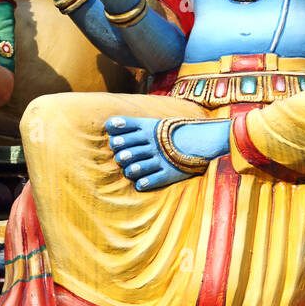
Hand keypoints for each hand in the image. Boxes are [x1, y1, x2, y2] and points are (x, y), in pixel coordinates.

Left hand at [105, 117, 228, 191]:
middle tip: (121, 157)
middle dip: (123, 155)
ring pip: (139, 168)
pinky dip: (145, 183)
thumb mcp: (148, 124)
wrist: (195, 143)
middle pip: (131, 153)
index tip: (115, 141)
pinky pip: (154, 181)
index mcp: (147, 132)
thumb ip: (128, 124)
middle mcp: (153, 146)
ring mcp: (161, 160)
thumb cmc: (163, 135)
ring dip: (132, 170)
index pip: (128, 135)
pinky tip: (141, 183)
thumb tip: (109, 123)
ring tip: (131, 170)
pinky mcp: (169, 174)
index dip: (118, 139)